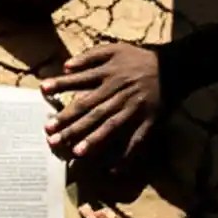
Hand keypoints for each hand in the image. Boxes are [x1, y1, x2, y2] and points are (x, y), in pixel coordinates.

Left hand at [42, 40, 161, 159]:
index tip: (42, 92)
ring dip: (93, 140)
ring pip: (110, 126)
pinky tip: (113, 169)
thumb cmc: (141, 58)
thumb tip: (66, 65)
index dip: (61, 86)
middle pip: (90, 108)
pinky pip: (136, 141)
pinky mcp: (148, 121)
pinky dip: (126, 156)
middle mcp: (118, 92)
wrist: (175, 67)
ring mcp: (133, 109)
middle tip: (51, 135)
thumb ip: (90, 56)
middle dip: (70, 122)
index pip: (80, 81)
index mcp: (108, 75)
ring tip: (76, 152)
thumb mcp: (115, 48)